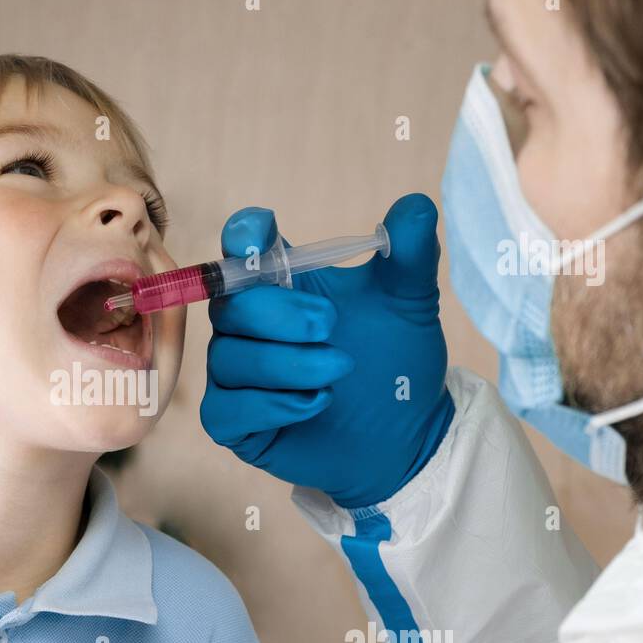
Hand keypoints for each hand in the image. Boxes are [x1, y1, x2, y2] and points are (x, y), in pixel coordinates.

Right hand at [199, 193, 452, 508]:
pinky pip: (226, 409)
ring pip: (229, 358)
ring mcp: (236, 374)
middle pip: (229, 304)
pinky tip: (316, 404)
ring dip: (288, 364)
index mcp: (281, 284)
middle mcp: (247, 325)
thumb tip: (416, 206)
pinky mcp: (234, 423)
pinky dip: (271, 405)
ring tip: (339, 372)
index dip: (241, 237)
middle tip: (331, 327)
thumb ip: (410, 254)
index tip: (258, 242)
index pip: (242, 245)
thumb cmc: (397, 364)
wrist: (408, 435)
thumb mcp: (409, 304)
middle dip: (279, 314)